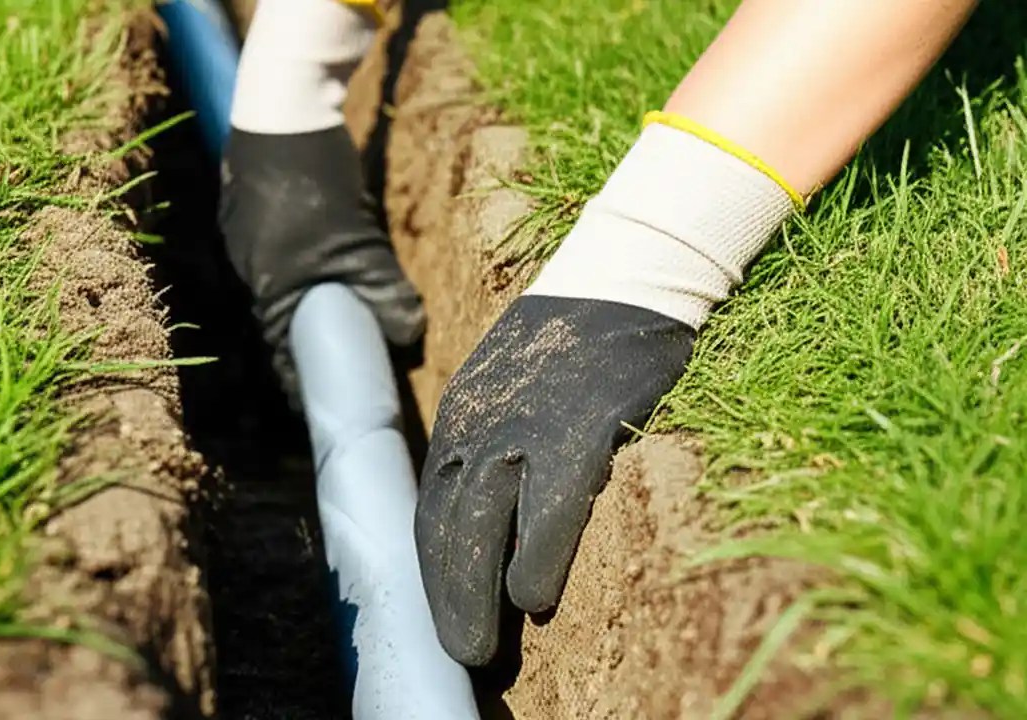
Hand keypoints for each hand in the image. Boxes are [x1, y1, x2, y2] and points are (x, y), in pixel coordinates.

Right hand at [219, 125, 424, 395]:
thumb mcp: (358, 239)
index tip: (321, 409)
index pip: (283, 355)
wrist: (281, 112)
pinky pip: (284, 263)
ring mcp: (251, 244)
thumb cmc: (314, 180)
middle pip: (283, 326)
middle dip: (312, 351)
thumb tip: (409, 336)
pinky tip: (329, 271)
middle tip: (343, 370)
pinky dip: (308, 278)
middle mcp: (254, 273)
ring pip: (285, 294)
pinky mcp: (258, 219)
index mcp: (270, 288)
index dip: (302, 385)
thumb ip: (382, 289)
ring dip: (313, 312)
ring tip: (343, 326)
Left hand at [414, 295, 694, 664]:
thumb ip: (491, 436)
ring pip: (479, 526)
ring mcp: (522, 426)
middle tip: (459, 651)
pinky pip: (547, 510)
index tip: (440, 612)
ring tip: (480, 649)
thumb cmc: (574, 338)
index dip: (433, 568)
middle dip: (446, 595)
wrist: (624, 274)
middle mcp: (477, 424)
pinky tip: (534, 600)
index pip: (430, 506)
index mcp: (460, 415)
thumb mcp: (509, 383)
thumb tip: (491, 504)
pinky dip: (535, 559)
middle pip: (445, 526)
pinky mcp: (575, 429)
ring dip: (473, 596)